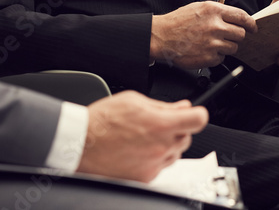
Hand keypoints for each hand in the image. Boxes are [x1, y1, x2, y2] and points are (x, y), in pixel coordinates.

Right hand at [77, 91, 207, 181]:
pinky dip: (154, 159)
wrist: (80, 144)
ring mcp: (153, 164)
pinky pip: (160, 167)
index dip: (196, 115)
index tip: (192, 114)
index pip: (198, 120)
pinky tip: (137, 150)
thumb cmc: (103, 121)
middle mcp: (160, 146)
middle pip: (187, 137)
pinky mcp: (145, 177)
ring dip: (166, 145)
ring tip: (143, 138)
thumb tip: (182, 107)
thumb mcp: (134, 101)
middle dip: (177, 129)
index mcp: (160, 124)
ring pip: (175, 153)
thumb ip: (163, 106)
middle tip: (158, 125)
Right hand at [151, 1, 256, 68]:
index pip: (242, 16)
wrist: (161, 37)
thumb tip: (234, 17)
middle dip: (236, 36)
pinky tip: (205, 50)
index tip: (252, 27)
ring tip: (212, 43)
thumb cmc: (177, 22)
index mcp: (214, 11)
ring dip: (226, 47)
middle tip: (227, 36)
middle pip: (241, 34)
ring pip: (233, 47)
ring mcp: (212, 43)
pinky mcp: (208, 57)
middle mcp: (215, 26)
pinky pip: (221, 58)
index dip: (250, 23)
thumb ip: (218, 11)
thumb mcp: (199, 7)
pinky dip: (216, 56)